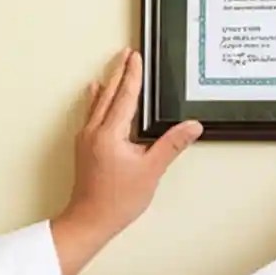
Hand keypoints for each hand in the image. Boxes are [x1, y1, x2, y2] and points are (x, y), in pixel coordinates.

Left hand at [64, 49, 203, 236]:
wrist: (89, 220)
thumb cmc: (116, 200)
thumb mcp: (151, 171)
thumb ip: (171, 145)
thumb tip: (191, 126)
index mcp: (110, 134)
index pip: (125, 96)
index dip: (133, 75)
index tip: (136, 58)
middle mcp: (94, 132)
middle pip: (108, 93)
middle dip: (118, 72)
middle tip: (125, 54)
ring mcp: (86, 139)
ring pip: (98, 103)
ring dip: (108, 84)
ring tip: (113, 69)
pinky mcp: (84, 147)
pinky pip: (90, 114)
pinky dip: (97, 100)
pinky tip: (95, 96)